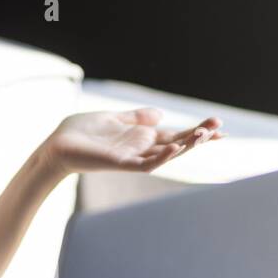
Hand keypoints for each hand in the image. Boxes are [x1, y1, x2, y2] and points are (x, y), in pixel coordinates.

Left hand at [41, 107, 223, 176]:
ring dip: (186, 146)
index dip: (196, 130)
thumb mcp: (113, 118)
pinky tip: (176, 147)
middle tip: (221, 128)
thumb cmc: (81, 133)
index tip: (218, 125)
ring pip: (167, 154)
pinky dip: (163, 157)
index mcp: (141, 137)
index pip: (176, 134)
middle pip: (178, 144)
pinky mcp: (121, 163)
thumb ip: (137, 117)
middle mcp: (141, 149)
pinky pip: (147, 163)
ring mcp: (133, 157)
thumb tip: (160, 114)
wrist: (56, 146)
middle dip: (199, 137)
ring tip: (204, 135)